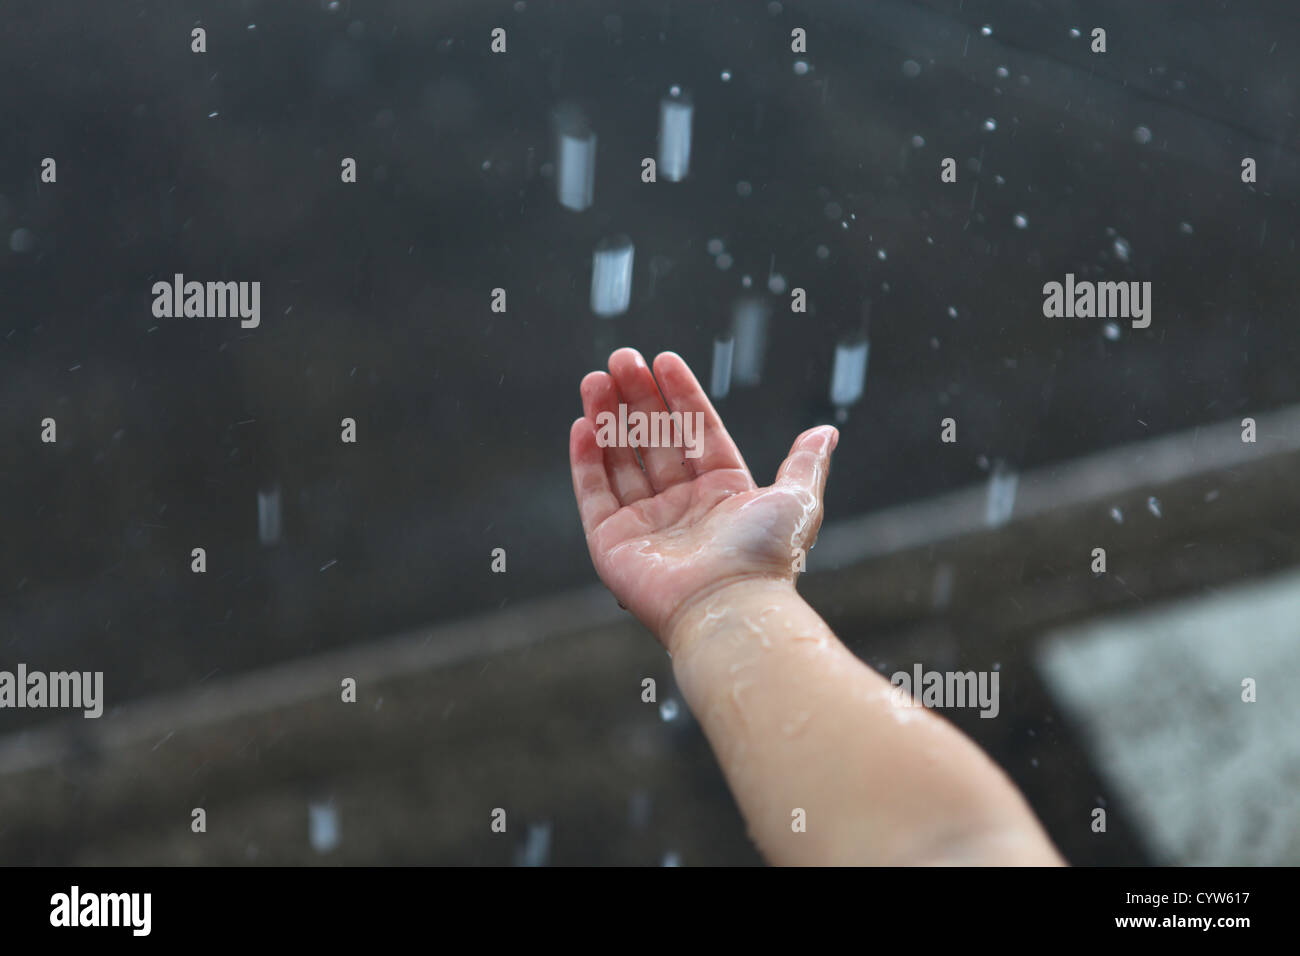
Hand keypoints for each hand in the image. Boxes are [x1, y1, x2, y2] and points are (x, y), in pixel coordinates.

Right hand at [568, 348, 838, 648]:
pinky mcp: (612, 543)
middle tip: (622, 359)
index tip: (665, 360)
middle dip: (638, 398)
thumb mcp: (797, 500)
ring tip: (596, 379)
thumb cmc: (765, 556)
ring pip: (620, 460)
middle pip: (654, 441)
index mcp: (724, 494)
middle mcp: (683, 507)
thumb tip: (827, 430)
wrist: (729, 606)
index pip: (697, 432)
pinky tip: (583, 425)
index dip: (681, 396)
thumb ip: (805, 462)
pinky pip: (594, 494)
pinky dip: (586, 460)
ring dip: (607, 418)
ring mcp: (645, 524)